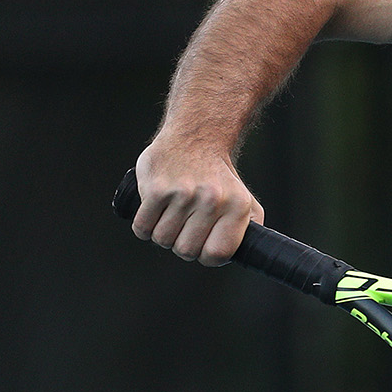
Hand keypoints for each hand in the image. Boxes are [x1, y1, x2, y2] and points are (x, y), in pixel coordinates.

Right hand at [130, 139, 262, 264]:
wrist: (196, 135)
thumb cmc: (219, 175)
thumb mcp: (245, 199)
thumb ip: (250, 228)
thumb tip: (247, 253)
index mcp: (236, 206)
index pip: (216, 254)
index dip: (206, 256)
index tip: (203, 245)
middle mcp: (212, 200)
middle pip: (186, 251)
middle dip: (182, 244)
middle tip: (184, 226)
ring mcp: (183, 194)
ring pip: (162, 240)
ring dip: (163, 233)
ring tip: (171, 214)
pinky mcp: (156, 189)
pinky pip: (142, 228)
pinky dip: (144, 226)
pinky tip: (154, 211)